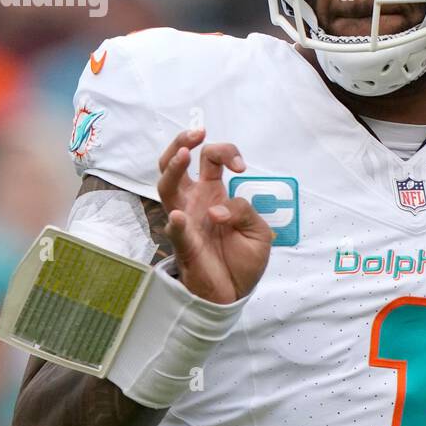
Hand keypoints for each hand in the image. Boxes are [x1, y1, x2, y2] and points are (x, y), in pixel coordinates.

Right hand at [155, 128, 272, 303]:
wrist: (235, 292)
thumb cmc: (243, 259)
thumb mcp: (259, 231)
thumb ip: (245, 211)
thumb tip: (219, 210)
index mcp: (213, 192)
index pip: (211, 159)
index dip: (226, 153)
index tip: (241, 168)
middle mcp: (194, 201)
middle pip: (177, 163)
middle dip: (183, 142)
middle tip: (197, 132)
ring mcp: (186, 221)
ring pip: (166, 188)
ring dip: (173, 169)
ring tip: (185, 154)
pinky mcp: (185, 245)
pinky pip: (175, 231)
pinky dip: (175, 223)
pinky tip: (179, 216)